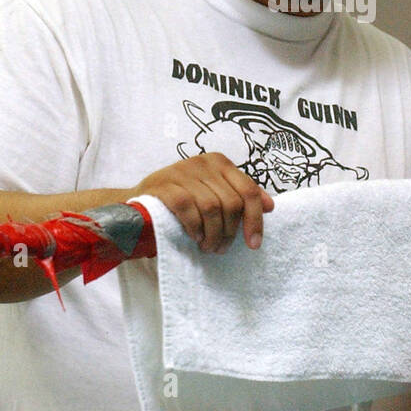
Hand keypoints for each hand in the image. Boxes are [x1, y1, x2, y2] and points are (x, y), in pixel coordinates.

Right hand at [131, 154, 273, 252]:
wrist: (140, 201)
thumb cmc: (182, 199)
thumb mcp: (213, 193)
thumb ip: (239, 196)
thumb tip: (270, 206)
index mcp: (220, 162)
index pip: (249, 190)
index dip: (255, 219)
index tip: (254, 244)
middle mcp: (203, 162)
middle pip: (232, 202)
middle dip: (230, 232)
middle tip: (222, 248)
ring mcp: (183, 171)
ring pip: (212, 207)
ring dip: (214, 234)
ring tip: (209, 247)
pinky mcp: (164, 184)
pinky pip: (188, 208)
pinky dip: (195, 227)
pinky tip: (195, 237)